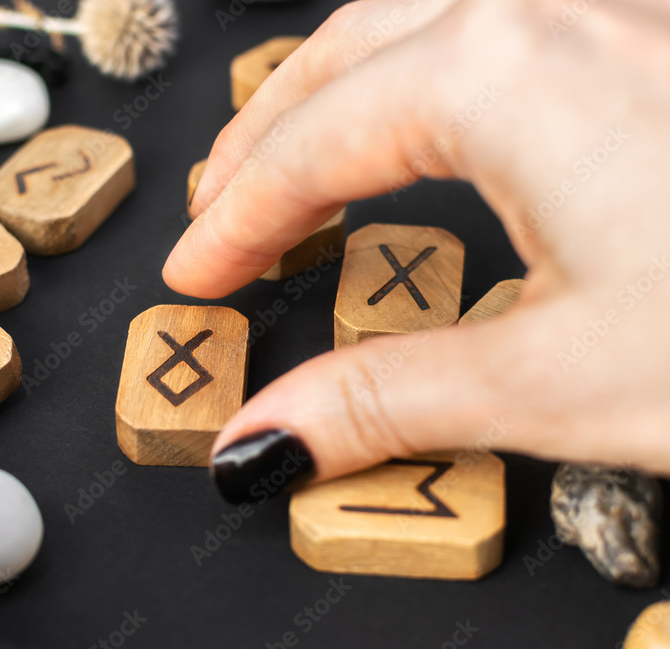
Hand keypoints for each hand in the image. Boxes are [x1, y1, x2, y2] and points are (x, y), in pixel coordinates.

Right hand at [163, 0, 669, 501]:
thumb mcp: (557, 381)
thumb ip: (386, 398)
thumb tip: (265, 435)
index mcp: (508, 73)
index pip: (311, 147)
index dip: (235, 219)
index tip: (196, 272)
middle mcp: (558, 9)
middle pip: (350, 50)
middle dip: (265, 134)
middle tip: (217, 209)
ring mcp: (618, 8)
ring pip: (425, 18)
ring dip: (343, 85)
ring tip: (298, 151)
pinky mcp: (657, 36)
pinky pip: (506, 26)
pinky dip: (431, 71)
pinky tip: (437, 114)